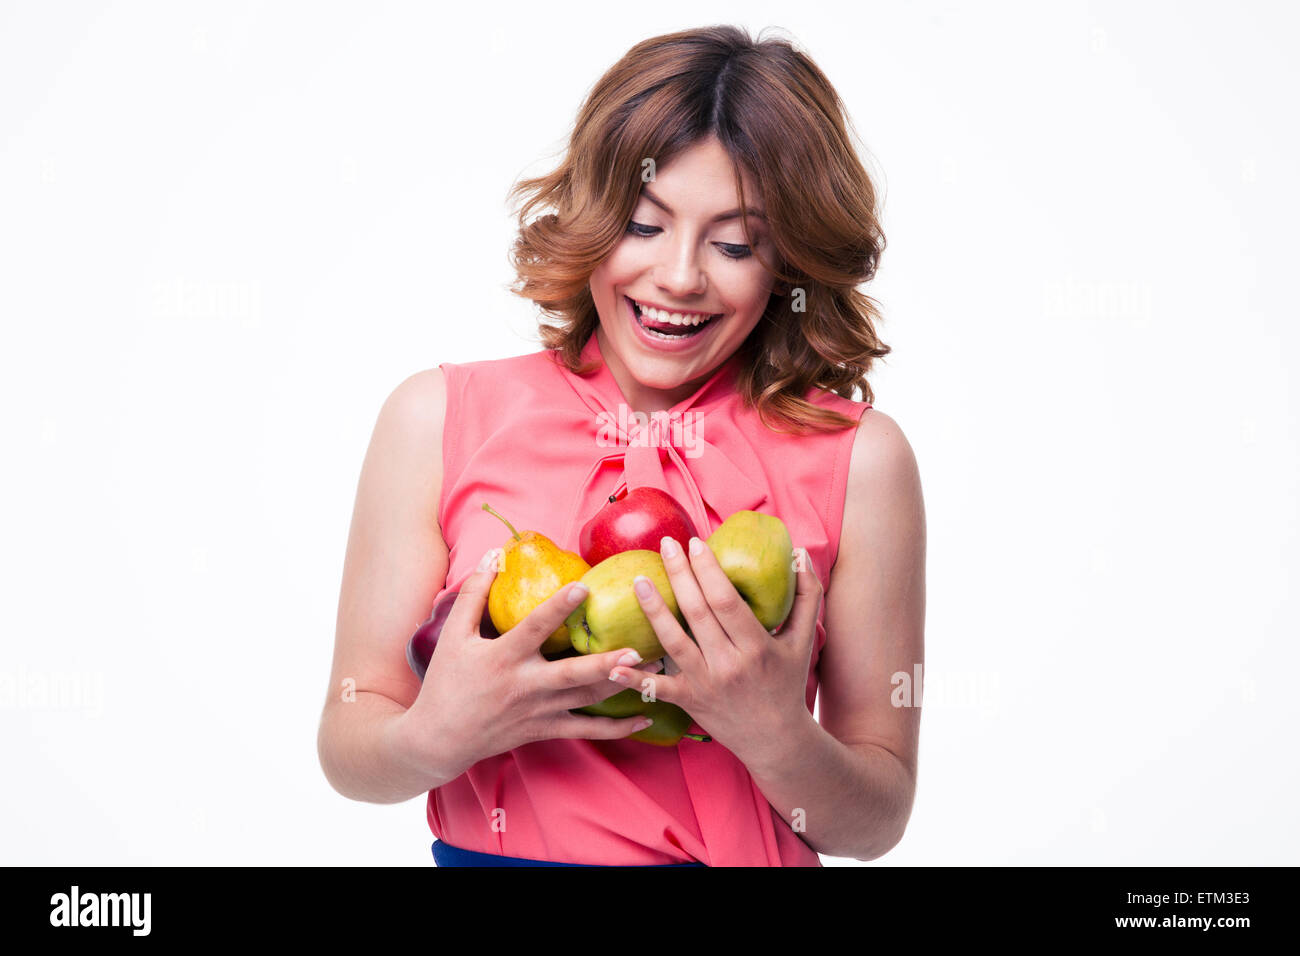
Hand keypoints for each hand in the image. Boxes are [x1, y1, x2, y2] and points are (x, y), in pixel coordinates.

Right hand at [395, 548, 664, 778]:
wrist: (439, 739)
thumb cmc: (445, 682)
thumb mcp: (454, 636)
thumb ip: (474, 594)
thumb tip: (491, 554)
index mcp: (504, 658)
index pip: (535, 628)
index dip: (558, 608)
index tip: (584, 587)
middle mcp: (525, 686)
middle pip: (572, 675)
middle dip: (605, 664)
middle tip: (637, 650)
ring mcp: (539, 711)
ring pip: (588, 700)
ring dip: (623, 685)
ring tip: (657, 669)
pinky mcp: (546, 729)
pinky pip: (588, 730)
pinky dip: (618, 727)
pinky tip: (646, 713)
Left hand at [607, 536, 820, 764]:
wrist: (776, 739)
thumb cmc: (787, 683)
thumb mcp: (804, 640)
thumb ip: (807, 595)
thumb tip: (800, 553)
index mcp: (756, 646)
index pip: (726, 600)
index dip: (708, 570)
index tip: (695, 544)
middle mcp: (729, 664)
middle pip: (697, 613)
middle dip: (679, 575)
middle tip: (665, 544)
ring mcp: (706, 684)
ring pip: (673, 642)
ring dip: (654, 610)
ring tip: (639, 580)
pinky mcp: (688, 701)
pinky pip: (658, 688)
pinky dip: (634, 679)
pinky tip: (613, 664)